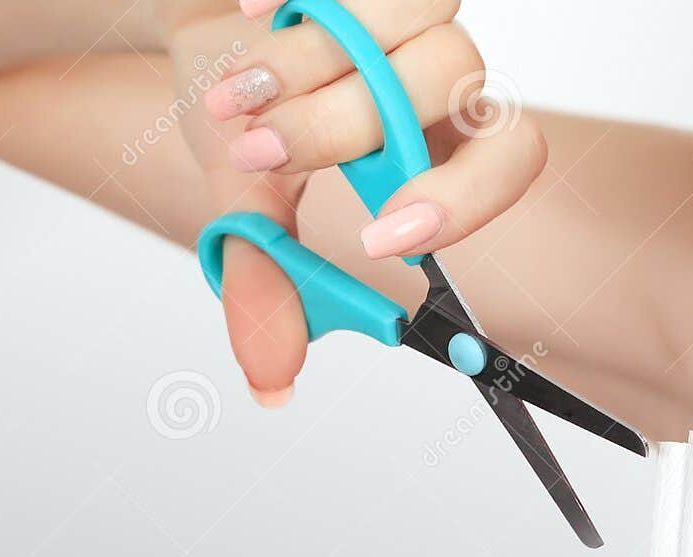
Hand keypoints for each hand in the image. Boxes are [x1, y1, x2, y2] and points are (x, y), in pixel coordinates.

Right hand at [161, 0, 545, 405]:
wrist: (185, 20)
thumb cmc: (240, 108)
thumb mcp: (243, 201)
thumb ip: (267, 280)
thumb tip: (270, 382)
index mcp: (436, 136)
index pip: (507, 158)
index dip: (463, 197)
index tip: (379, 237)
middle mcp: (436, 66)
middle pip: (455, 78)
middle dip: (349, 125)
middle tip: (262, 156)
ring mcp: (401, 3)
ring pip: (410, 19)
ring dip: (310, 62)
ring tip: (236, 94)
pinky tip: (242, 15)